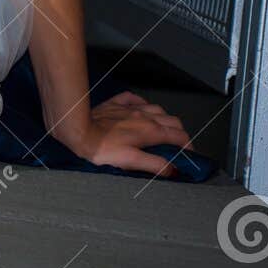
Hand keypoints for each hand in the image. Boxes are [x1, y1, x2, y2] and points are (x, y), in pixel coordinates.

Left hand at [57, 90, 192, 177]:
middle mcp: (144, 116)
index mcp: (150, 131)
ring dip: (164, 119)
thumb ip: (155, 164)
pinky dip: (141, 103)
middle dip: (179, 133)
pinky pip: (133, 98)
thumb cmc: (101, 148)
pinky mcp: (115, 104)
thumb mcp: (131, 161)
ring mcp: (129, 108)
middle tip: (177, 145)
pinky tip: (140, 108)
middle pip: (173, 121)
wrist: (78, 132)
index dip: (189, 147)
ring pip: (157, 109)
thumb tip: (172, 169)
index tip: (189, 155)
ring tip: (162, 129)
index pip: (180, 136)